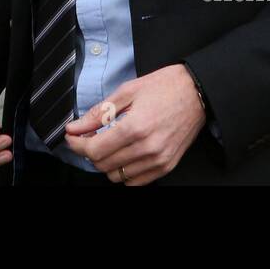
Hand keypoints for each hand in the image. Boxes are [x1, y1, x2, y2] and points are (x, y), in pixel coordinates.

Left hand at [63, 64, 204, 184]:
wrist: (197, 92)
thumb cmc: (164, 87)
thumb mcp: (127, 91)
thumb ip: (99, 113)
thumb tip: (75, 127)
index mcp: (135, 127)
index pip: (94, 150)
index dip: (76, 145)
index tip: (72, 136)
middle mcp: (147, 148)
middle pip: (102, 165)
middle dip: (89, 152)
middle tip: (89, 136)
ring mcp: (158, 160)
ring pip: (117, 176)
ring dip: (106, 162)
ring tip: (108, 144)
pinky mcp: (166, 166)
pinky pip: (135, 181)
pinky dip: (124, 172)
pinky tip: (124, 154)